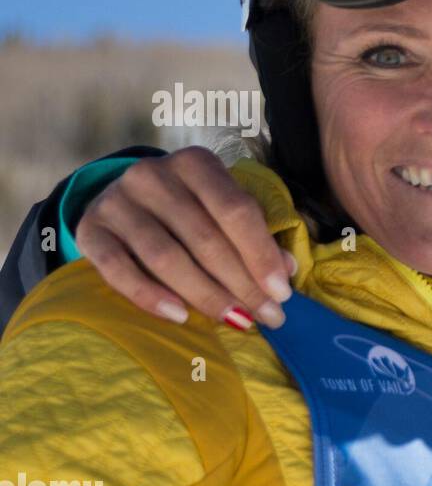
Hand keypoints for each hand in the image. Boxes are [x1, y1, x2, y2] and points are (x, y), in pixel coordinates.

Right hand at [74, 146, 295, 328]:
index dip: (261, 253)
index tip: (282, 292)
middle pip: (204, 238)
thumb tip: (287, 272)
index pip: (235, 210)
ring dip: (204, 295)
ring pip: (165, 257)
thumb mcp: (223, 210)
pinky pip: (118, 269)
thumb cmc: (189, 207)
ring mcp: (116, 201)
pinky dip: (150, 296)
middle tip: (267, 316)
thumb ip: (255, 235)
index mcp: (196, 164)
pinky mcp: (90, 229)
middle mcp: (152, 175)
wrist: (123, 200)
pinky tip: (180, 316)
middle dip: (241, 283)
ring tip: (235, 321)